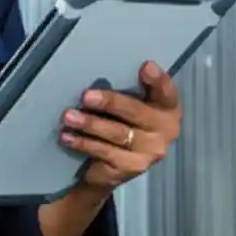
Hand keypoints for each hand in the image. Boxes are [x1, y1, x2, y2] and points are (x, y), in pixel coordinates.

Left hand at [58, 61, 181, 191]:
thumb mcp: (128, 105)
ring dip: (91, 124)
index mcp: (167, 109)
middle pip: (137, 113)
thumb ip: (127, 89)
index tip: (146, 66)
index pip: (167, 92)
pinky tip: (68, 137)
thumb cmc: (123, 123)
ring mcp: (149, 153)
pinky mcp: (131, 169)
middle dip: (111, 103)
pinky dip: (84, 143)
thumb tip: (101, 74)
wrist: (114, 166)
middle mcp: (165, 132)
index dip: (158, 80)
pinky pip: (105, 153)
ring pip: (119, 134)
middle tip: (85, 96)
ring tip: (68, 117)